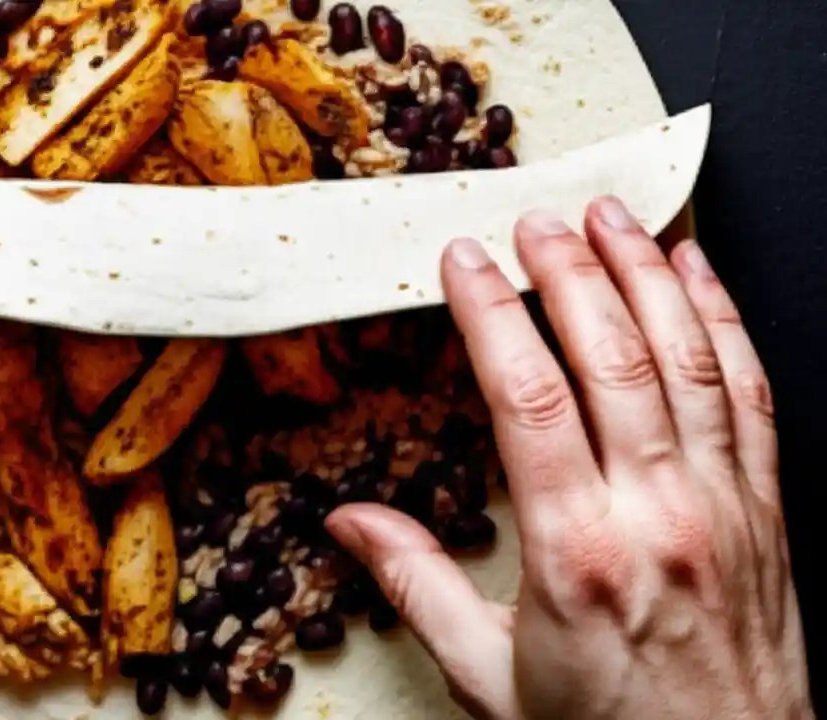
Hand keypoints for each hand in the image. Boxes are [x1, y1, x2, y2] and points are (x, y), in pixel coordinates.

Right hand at [328, 198, 810, 718]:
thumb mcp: (488, 676)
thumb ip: (416, 587)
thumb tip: (350, 524)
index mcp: (577, 553)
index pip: (529, 399)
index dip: (493, 317)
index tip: (466, 264)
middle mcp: (658, 514)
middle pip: (612, 358)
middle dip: (569, 273)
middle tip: (534, 220)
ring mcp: (723, 504)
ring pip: (687, 359)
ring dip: (648, 274)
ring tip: (612, 217)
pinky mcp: (766, 507)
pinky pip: (751, 391)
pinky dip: (725, 320)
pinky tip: (698, 273)